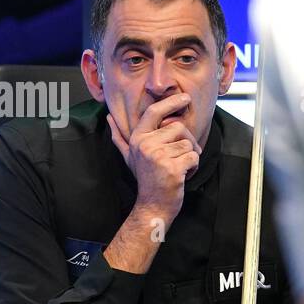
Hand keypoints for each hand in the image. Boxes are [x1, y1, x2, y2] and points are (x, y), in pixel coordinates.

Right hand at [106, 92, 201, 222]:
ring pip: (189, 144)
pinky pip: (194, 157)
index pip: (153, 112)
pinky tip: (182, 175)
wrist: (152, 206)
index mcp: (137, 139)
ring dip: (190, 157)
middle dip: (186, 142)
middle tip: (179, 157)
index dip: (170, 102)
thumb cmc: (145, 179)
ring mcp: (158, 157)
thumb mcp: (129, 156)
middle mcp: (145, 145)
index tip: (185, 98)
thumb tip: (109, 117)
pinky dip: (193, 167)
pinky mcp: (172, 168)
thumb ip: (120, 137)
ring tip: (178, 168)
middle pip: (179, 127)